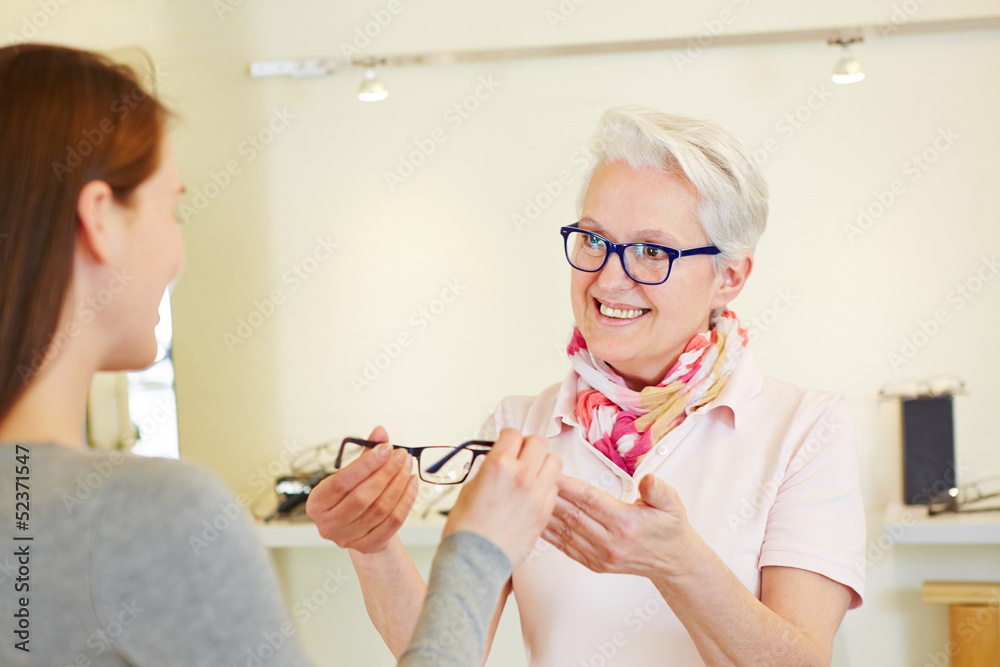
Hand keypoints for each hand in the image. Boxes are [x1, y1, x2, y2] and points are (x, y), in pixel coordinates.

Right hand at [305, 426, 418, 553]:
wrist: (357, 528)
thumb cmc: (351, 495)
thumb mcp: (351, 475)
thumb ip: (365, 453)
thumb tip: (380, 432)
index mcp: (317, 503)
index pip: (342, 481)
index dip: (366, 463)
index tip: (386, 448)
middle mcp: (328, 524)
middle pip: (362, 497)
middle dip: (386, 472)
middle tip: (401, 455)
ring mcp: (348, 538)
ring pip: (381, 508)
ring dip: (398, 484)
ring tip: (407, 466)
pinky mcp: (369, 545)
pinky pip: (394, 521)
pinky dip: (406, 500)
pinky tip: (411, 484)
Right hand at [442, 428, 561, 567]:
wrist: (474, 560)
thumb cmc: (466, 529)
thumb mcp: (470, 487)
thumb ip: (490, 468)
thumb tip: (500, 461)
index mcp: (498, 465)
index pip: (513, 433)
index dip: (508, 438)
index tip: (506, 444)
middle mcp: (521, 475)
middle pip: (539, 442)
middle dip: (528, 445)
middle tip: (520, 455)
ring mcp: (536, 494)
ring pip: (554, 461)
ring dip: (543, 462)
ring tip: (531, 473)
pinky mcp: (544, 512)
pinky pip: (554, 488)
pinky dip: (546, 486)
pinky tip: (533, 494)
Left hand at [541, 474, 702, 582]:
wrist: (673, 562)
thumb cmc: (669, 528)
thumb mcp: (672, 504)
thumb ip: (659, 490)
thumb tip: (649, 480)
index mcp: (626, 524)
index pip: (591, 500)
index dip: (569, 485)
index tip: (551, 471)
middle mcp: (610, 542)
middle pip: (572, 515)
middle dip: (549, 495)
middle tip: (530, 478)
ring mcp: (600, 556)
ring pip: (564, 532)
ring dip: (544, 514)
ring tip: (525, 498)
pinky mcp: (594, 564)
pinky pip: (565, 547)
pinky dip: (549, 533)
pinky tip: (535, 521)